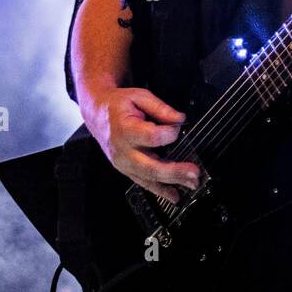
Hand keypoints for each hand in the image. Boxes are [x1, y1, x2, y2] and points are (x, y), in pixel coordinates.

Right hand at [81, 87, 202, 203]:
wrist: (97, 114)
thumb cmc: (119, 104)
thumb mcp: (139, 96)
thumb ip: (160, 108)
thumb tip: (180, 119)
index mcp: (125, 129)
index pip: (151, 137)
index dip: (169, 134)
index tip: (178, 128)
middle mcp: (123, 150)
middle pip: (151, 165)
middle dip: (175, 171)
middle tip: (194, 172)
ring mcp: (123, 163)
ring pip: (149, 177)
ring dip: (172, 182)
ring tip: (192, 183)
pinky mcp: (125, 170)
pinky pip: (143, 182)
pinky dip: (160, 190)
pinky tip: (174, 195)